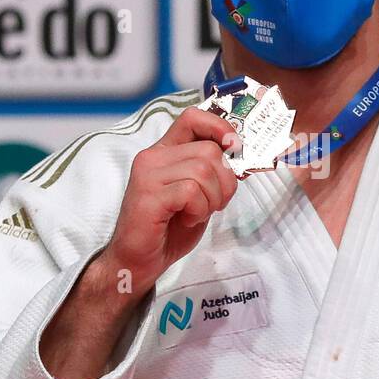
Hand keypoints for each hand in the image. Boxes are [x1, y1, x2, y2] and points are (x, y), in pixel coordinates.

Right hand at [99, 107, 240, 296]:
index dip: (220, 128)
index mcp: (164, 151)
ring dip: (212, 198)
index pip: (193, 118)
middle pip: (209, 150)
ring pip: (203, 170)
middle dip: (225, 181)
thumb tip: (239, 155)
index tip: (234, 149)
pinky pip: (191, 191)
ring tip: (198, 213)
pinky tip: (187, 219)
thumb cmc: (168, 228)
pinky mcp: (148, 195)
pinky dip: (199, 210)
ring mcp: (148, 174)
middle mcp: (153, 156)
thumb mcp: (198, 193)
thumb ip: (212, 172)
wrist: (139, 260)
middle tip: (215, 203)